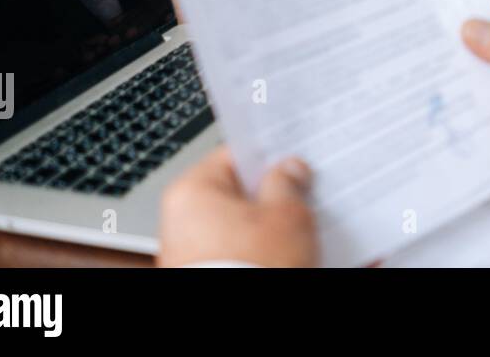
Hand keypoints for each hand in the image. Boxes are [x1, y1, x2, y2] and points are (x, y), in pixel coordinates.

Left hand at [157, 146, 318, 267]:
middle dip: (276, 199)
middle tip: (308, 199)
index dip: (271, 157)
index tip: (295, 160)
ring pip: (242, 231)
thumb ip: (288, 184)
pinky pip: (241, 257)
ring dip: (273, 231)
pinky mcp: (205, 276)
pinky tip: (293, 259)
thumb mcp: (287, 215)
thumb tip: (289, 172)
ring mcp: (190, 256)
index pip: (235, 157)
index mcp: (191, 192)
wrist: (236, 332)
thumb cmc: (254, 270)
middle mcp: (181, 222)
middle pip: (239, 197)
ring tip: (305, 235)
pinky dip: (264, 257)